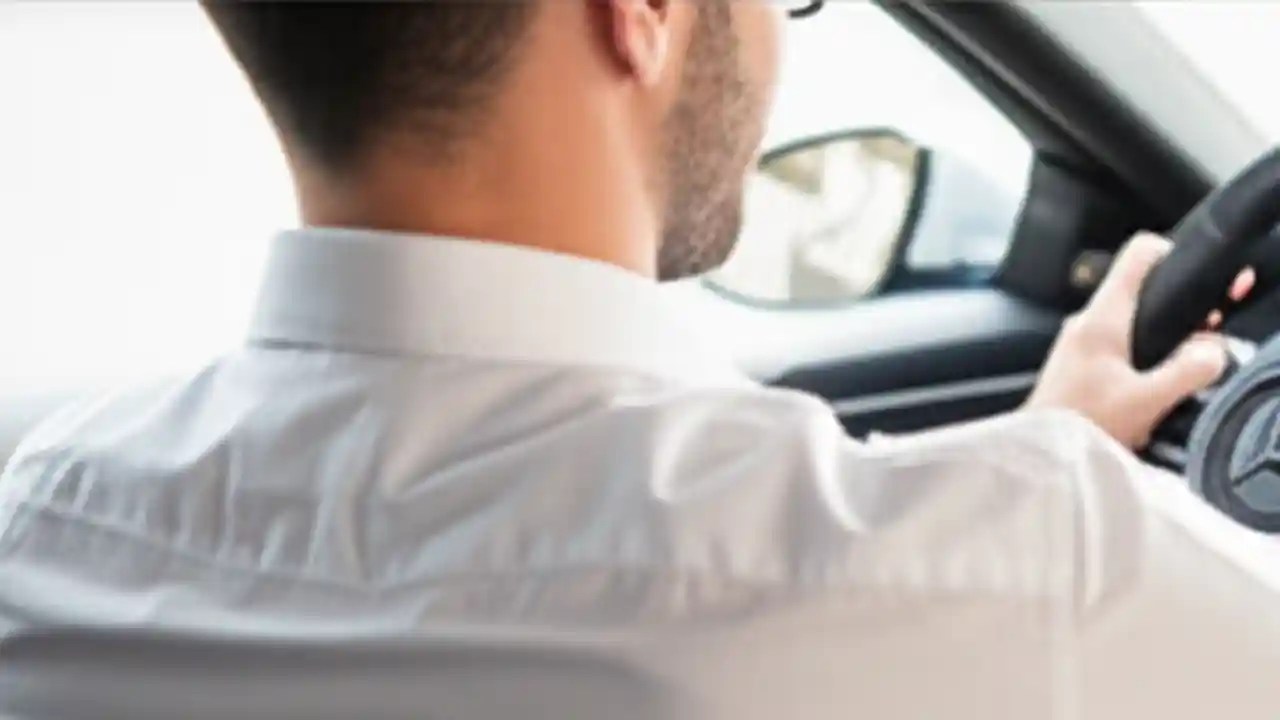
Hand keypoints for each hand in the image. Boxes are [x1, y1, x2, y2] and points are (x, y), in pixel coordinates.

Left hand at [1024, 232, 1254, 448]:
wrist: (1037, 456)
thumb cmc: (1079, 426)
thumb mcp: (1146, 401)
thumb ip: (1188, 370)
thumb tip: (1213, 348)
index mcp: (1102, 317)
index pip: (1138, 254)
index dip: (1173, 254)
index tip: (1197, 281)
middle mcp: (1085, 322)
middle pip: (1140, 290)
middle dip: (1175, 309)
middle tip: (1200, 334)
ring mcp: (1077, 342)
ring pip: (1130, 321)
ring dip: (1158, 339)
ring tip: (1175, 368)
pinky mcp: (1074, 364)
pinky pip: (1116, 346)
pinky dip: (1139, 358)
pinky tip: (1146, 388)